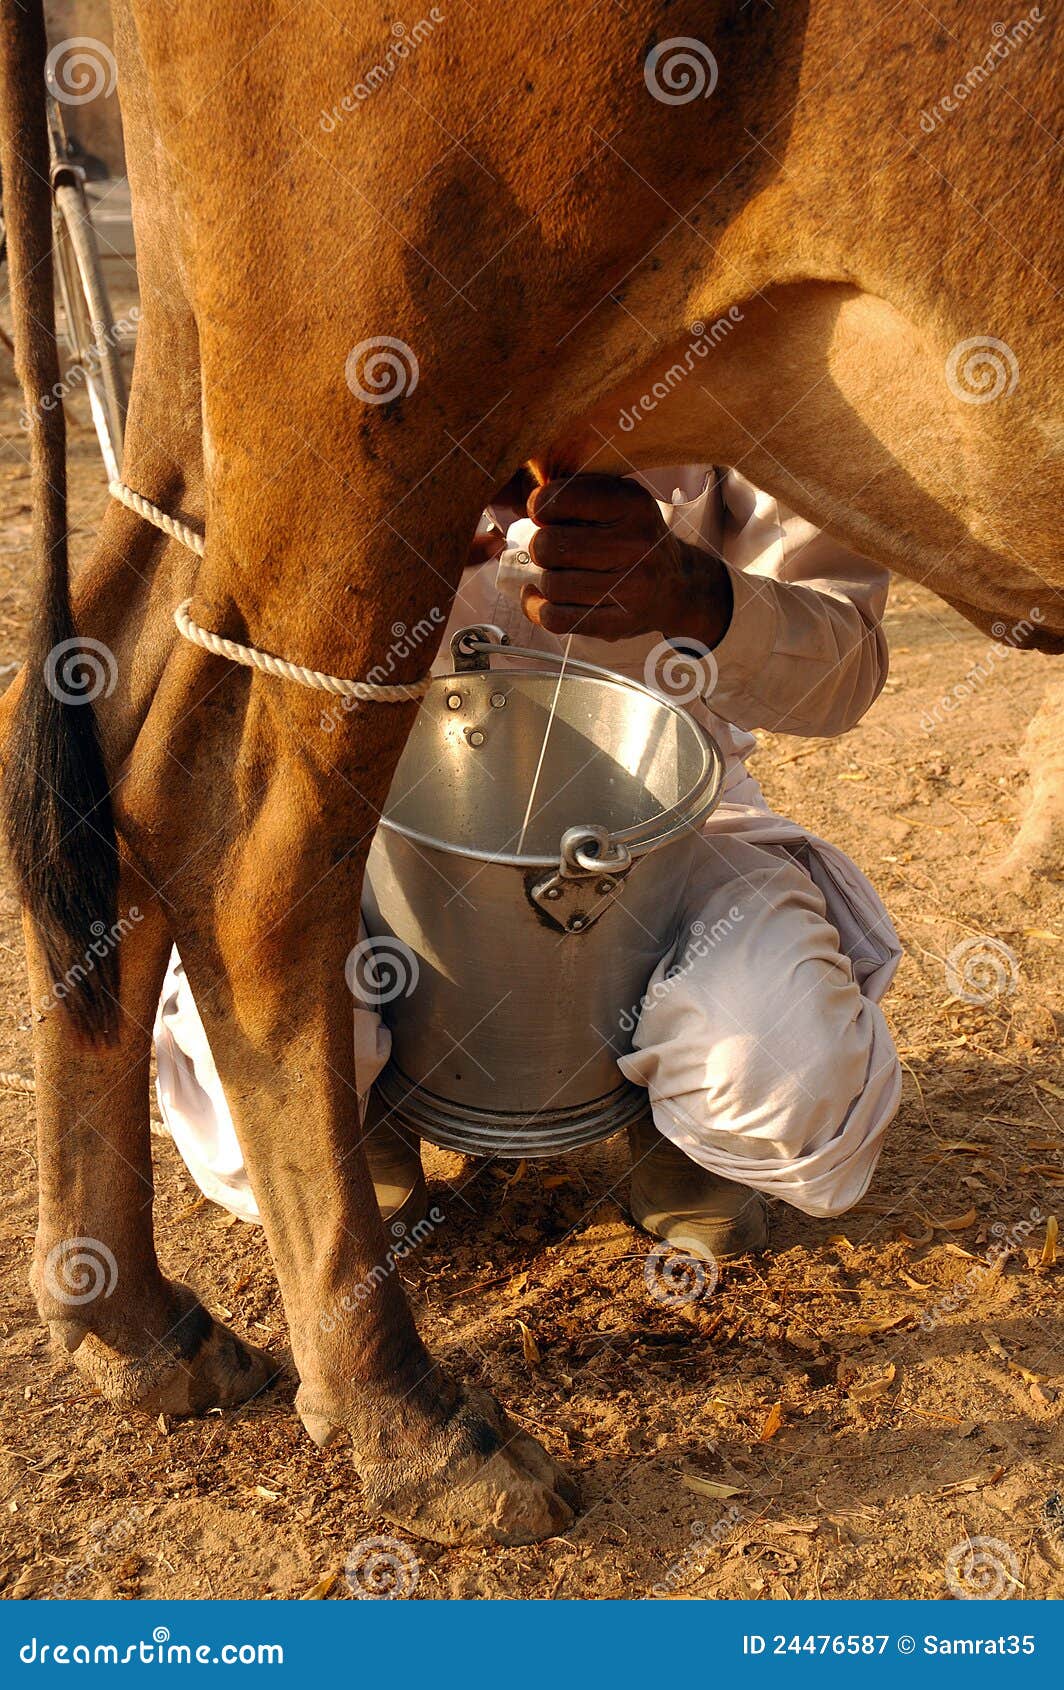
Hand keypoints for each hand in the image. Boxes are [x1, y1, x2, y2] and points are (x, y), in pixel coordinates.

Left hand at [519, 475, 731, 646]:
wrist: (677, 585)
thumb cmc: (635, 537)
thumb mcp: (620, 500)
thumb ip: (578, 492)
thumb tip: (522, 501)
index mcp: (632, 505)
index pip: (560, 499)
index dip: (539, 506)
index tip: (542, 513)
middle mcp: (635, 545)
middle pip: (549, 546)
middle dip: (541, 546)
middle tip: (552, 548)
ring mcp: (629, 588)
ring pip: (551, 585)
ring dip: (546, 579)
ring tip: (560, 572)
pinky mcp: (617, 623)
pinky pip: (557, 619)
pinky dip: (537, 609)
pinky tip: (539, 598)